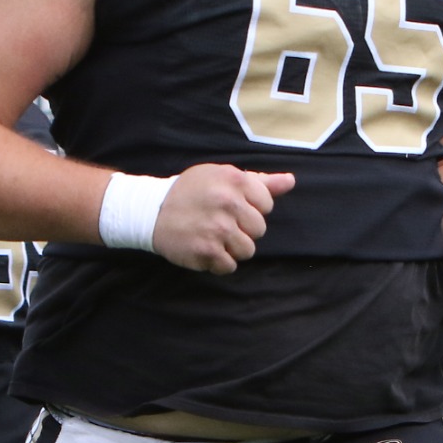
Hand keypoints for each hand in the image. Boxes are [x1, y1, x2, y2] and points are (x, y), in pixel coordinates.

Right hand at [150, 164, 295, 274]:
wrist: (152, 211)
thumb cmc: (191, 191)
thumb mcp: (222, 176)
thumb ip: (260, 181)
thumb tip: (290, 181)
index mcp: (235, 180)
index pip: (267, 205)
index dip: (251, 209)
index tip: (231, 208)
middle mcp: (228, 203)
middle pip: (259, 230)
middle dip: (242, 230)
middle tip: (219, 223)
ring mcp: (218, 229)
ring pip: (247, 250)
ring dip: (232, 248)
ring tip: (212, 236)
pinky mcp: (207, 251)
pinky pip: (230, 266)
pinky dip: (219, 262)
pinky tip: (204, 248)